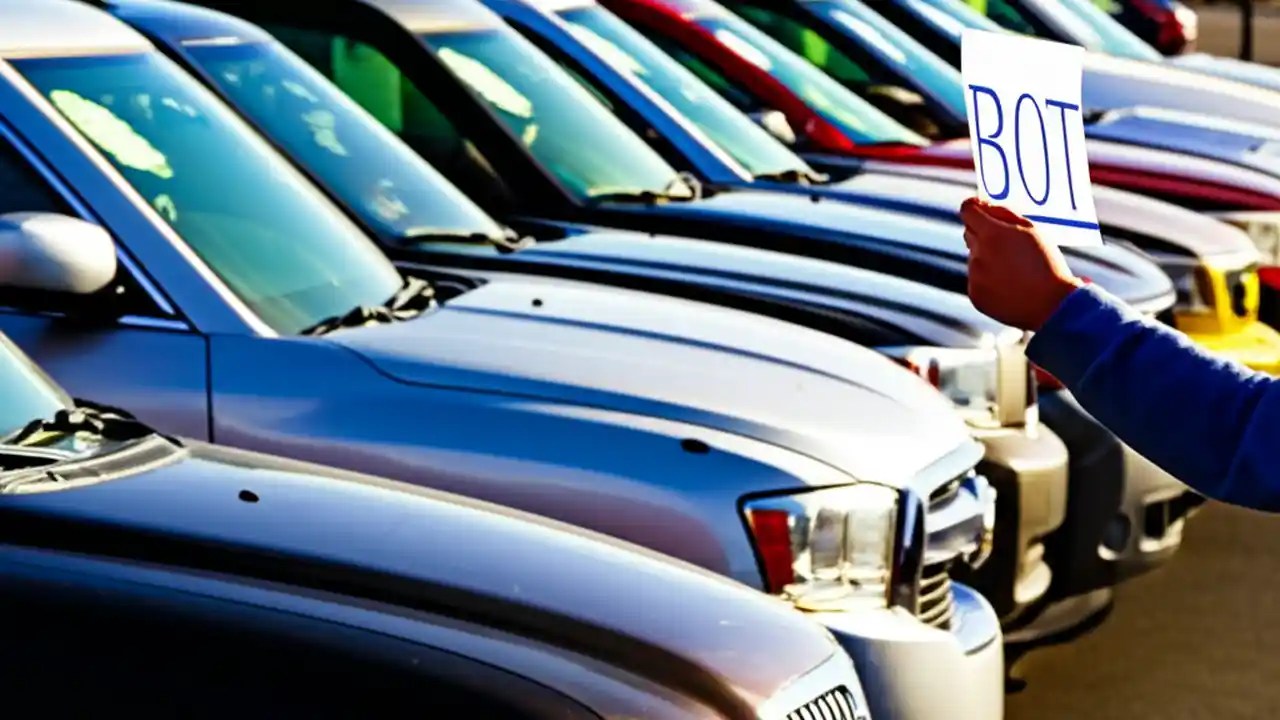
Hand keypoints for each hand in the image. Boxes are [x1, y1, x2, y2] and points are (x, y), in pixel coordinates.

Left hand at [960, 198, 1084, 331]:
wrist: (1051, 304)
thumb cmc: (1046, 263)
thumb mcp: (1032, 230)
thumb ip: (1005, 214)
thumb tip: (984, 205)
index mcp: (992, 234)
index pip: (968, 211)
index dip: (974, 207)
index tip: (980, 208)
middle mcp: (977, 254)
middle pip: (970, 233)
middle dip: (984, 233)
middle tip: (1006, 242)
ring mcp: (974, 276)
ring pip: (974, 258)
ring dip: (987, 258)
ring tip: (1014, 269)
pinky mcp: (975, 295)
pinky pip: (976, 280)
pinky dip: (988, 279)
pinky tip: (1009, 284)